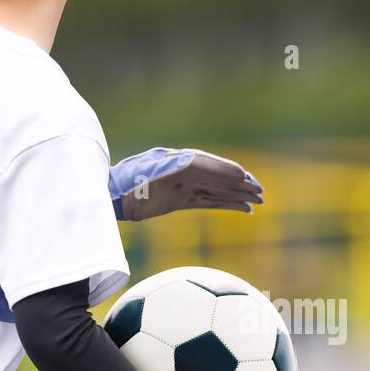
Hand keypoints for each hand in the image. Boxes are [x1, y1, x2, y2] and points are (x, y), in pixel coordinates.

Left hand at [109, 147, 262, 221]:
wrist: (108, 197)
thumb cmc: (124, 184)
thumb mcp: (145, 174)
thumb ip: (172, 170)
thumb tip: (194, 165)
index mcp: (176, 161)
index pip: (207, 165)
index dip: (226, 170)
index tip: (244, 177)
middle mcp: (183, 172)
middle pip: (216, 177)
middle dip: (239, 184)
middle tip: (261, 191)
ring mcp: (183, 187)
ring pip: (217, 190)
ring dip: (238, 195)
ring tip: (260, 201)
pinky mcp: (180, 201)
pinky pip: (209, 202)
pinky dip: (226, 205)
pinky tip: (243, 209)